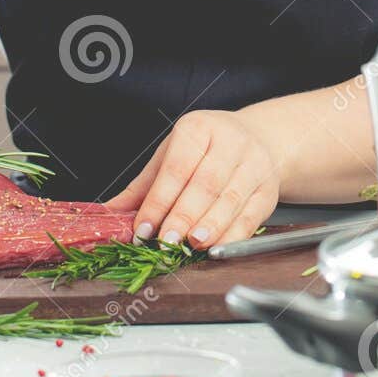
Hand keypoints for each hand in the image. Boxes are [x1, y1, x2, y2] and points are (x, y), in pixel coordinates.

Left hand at [106, 110, 279, 247]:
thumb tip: (109, 214)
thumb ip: (143, 187)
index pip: (177, 169)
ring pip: (230, 201)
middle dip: (182, 217)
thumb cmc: (207, 149)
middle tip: (164, 242)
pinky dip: (232, 236)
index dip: (159, 201)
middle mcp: (230, 141)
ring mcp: (254, 165)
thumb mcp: (171, 156)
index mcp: (199, 128)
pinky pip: (251, 216)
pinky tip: (215, 248)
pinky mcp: (268, 189)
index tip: (143, 229)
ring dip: (209, 227)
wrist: (260, 140)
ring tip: (191, 246)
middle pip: (205, 185)